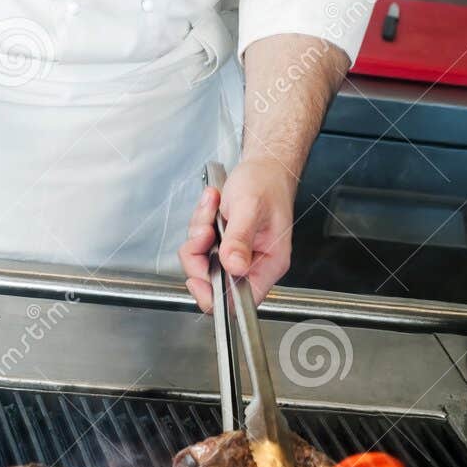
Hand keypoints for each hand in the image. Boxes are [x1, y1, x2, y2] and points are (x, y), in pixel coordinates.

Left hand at [179, 157, 293, 312]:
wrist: (263, 166)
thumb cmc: (266, 183)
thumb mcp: (250, 207)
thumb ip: (240, 238)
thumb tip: (234, 267)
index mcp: (268, 264)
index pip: (241, 300)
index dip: (215, 295)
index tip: (198, 277)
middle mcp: (252, 264)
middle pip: (213, 281)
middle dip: (200, 254)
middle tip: (206, 228)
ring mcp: (236, 254)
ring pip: (202, 261)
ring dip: (199, 232)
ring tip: (213, 207)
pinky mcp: (223, 243)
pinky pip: (199, 244)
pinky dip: (199, 223)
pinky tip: (212, 205)